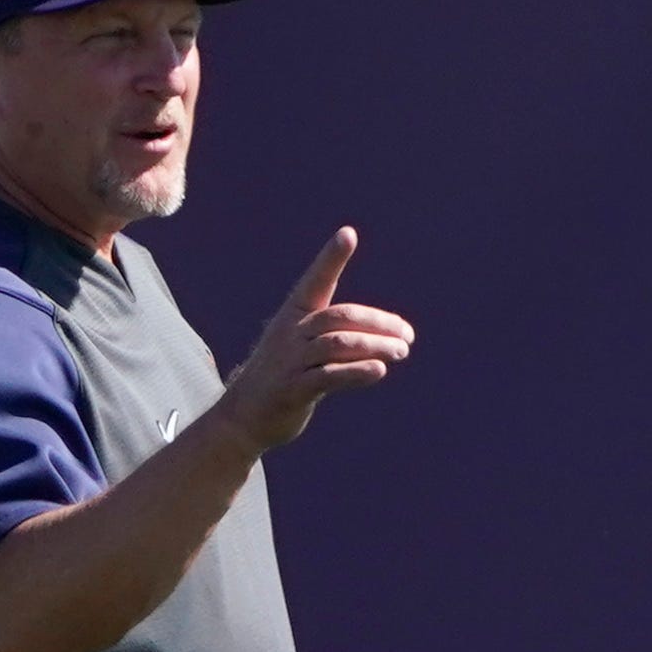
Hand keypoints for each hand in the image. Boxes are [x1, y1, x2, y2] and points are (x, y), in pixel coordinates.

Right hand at [212, 229, 413, 452]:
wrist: (243, 417)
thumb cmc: (282, 377)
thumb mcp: (303, 347)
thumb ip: (338, 337)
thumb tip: (387, 335)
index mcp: (294, 315)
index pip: (316, 281)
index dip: (331, 258)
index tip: (347, 234)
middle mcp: (291, 333)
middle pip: (339, 317)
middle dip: (377, 323)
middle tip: (407, 335)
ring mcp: (291, 362)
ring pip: (338, 344)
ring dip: (375, 346)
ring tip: (402, 351)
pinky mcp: (293, 390)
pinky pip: (329, 376)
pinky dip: (356, 372)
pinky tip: (379, 371)